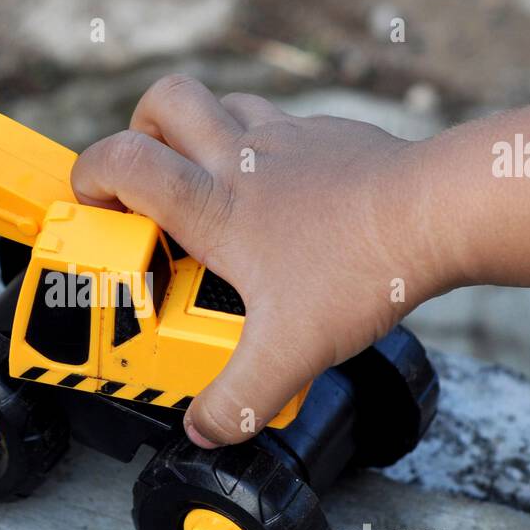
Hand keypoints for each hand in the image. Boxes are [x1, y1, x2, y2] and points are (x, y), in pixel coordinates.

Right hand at [71, 75, 453, 447]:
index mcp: (215, 206)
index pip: (125, 163)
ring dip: (203, 130)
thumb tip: (204, 429)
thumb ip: (237, 399)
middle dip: (141, 129)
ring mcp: (288, 137)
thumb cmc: (359, 269)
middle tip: (150, 175)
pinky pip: (282, 121)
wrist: (438, 214)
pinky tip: (288, 190)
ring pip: (223, 102)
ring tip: (214, 180)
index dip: (92, 175)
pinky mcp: (330, 133)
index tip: (92, 203)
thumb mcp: (289, 353)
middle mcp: (242, 158)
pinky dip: (268, 144)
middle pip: (165, 100)